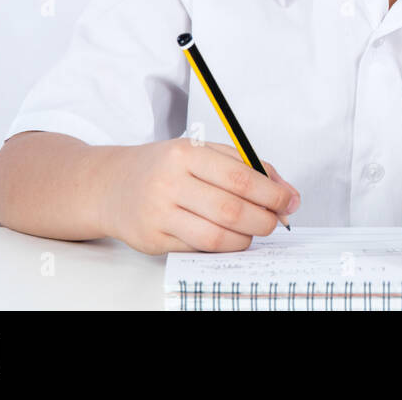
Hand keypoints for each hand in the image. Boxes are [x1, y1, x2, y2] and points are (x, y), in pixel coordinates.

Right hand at [100, 138, 299, 254]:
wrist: (111, 185)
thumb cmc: (165, 167)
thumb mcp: (204, 153)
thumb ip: (247, 166)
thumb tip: (286, 193)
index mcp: (187, 154)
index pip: (241, 177)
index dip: (272, 193)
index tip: (289, 201)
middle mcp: (170, 182)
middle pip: (232, 210)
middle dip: (264, 220)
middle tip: (275, 221)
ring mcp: (158, 213)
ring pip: (216, 237)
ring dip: (245, 239)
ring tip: (252, 232)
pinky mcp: (152, 240)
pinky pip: (198, 250)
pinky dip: (222, 247)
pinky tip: (228, 238)